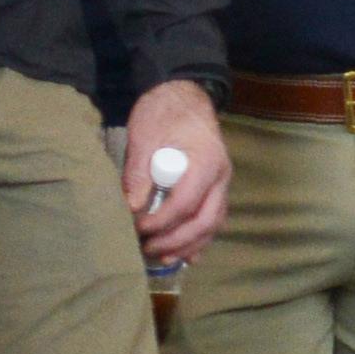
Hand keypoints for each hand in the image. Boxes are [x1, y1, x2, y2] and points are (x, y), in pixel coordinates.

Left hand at [114, 84, 230, 262]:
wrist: (183, 95)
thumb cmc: (164, 111)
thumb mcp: (145, 135)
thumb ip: (139, 172)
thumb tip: (132, 207)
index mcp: (206, 162)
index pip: (186, 203)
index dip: (161, 222)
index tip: (138, 228)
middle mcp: (221, 177)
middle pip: (205, 221)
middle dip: (176, 241)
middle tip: (148, 249)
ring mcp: (222, 184)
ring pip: (213, 224)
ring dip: (189, 245)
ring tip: (162, 258)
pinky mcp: (216, 188)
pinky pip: (213, 220)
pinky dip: (199, 239)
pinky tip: (186, 255)